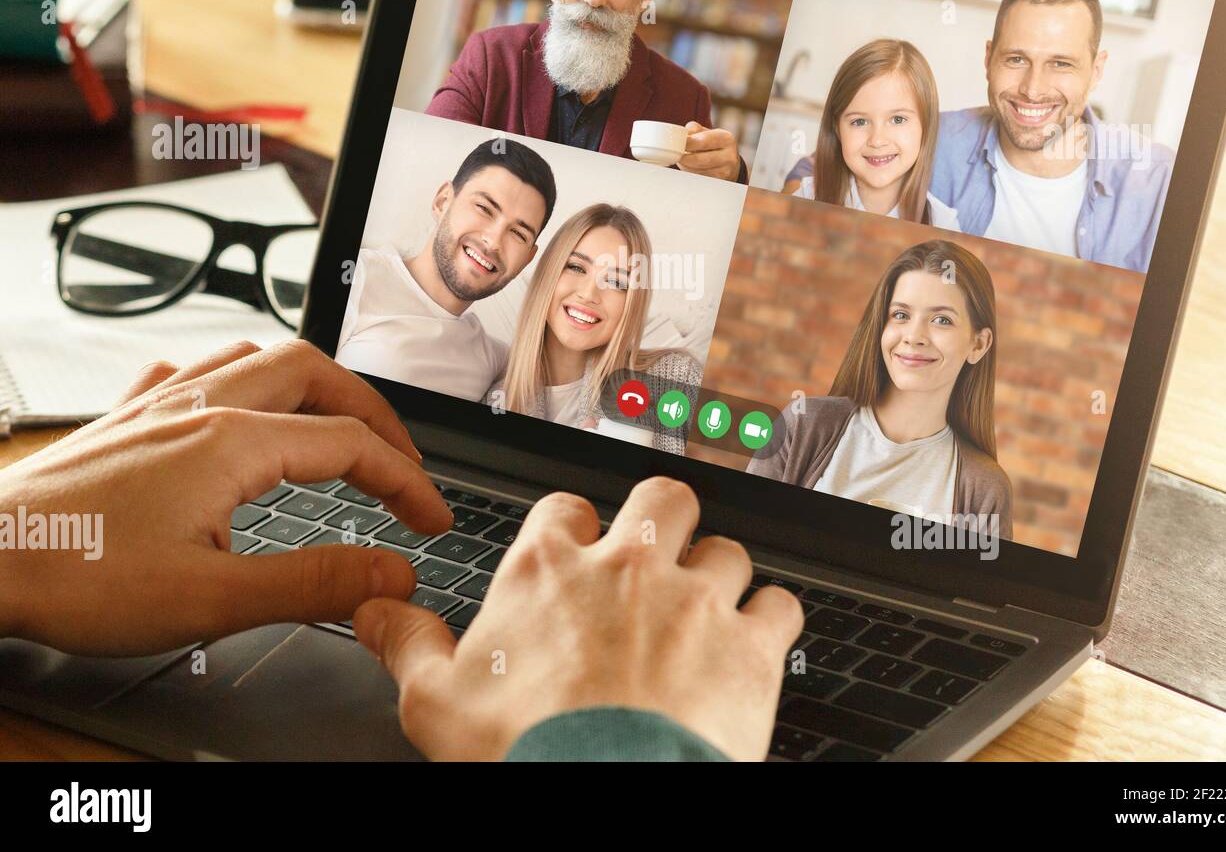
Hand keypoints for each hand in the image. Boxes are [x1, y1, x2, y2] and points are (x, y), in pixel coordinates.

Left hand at [0, 340, 450, 654]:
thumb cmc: (76, 576)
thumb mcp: (210, 597)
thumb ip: (312, 582)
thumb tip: (391, 571)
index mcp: (234, 442)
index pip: (351, 447)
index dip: (406, 481)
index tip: (430, 521)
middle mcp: (202, 407)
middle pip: (315, 373)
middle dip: (371, 412)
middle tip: (398, 459)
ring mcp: (159, 405)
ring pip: (256, 356)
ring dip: (312, 384)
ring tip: (335, 422)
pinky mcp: (124, 421)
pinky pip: (193, 372)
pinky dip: (237, 380)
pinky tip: (231, 406)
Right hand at [354, 476, 802, 760]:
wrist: (602, 796)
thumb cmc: (522, 754)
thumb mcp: (435, 703)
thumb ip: (406, 642)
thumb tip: (376, 610)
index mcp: (550, 569)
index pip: (563, 508)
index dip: (571, 528)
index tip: (574, 553)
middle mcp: (628, 567)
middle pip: (663, 498)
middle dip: (664, 518)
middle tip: (658, 552)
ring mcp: (695, 599)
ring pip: (727, 550)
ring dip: (718, 577)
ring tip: (705, 612)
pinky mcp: (750, 644)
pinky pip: (779, 604)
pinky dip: (770, 620)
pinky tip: (753, 643)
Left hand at [680, 121, 740, 180]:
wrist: (729, 162)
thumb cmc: (714, 145)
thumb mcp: (707, 132)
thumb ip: (693, 130)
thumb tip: (680, 135)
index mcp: (726, 139)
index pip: (703, 141)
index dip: (687, 143)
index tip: (676, 143)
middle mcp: (728, 156)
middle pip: (699, 159)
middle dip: (684, 157)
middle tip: (675, 154)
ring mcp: (724, 172)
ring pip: (697, 171)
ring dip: (685, 166)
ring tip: (682, 159)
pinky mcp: (718, 183)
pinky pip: (698, 178)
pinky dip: (689, 173)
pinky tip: (689, 167)